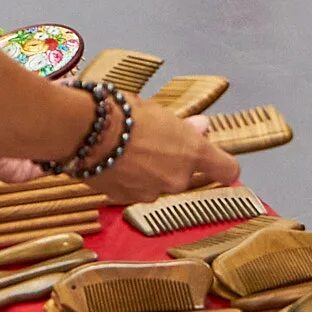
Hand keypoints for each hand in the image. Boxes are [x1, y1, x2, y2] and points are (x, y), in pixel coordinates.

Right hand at [85, 106, 239, 204]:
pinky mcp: (126, 199)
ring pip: (158, 183)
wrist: (84, 130)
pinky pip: (135, 189)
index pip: (227, 169)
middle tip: (155, 139)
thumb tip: (202, 128)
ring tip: (127, 148)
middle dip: (174, 161)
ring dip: (150, 171)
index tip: (216, 161)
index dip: (223, 165)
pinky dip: (129, 179)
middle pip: (185, 174)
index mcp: (192, 152)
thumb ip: (184, 127)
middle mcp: (177, 178)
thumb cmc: (123, 113)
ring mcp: (151, 192)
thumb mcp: (159, 112)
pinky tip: (114, 160)